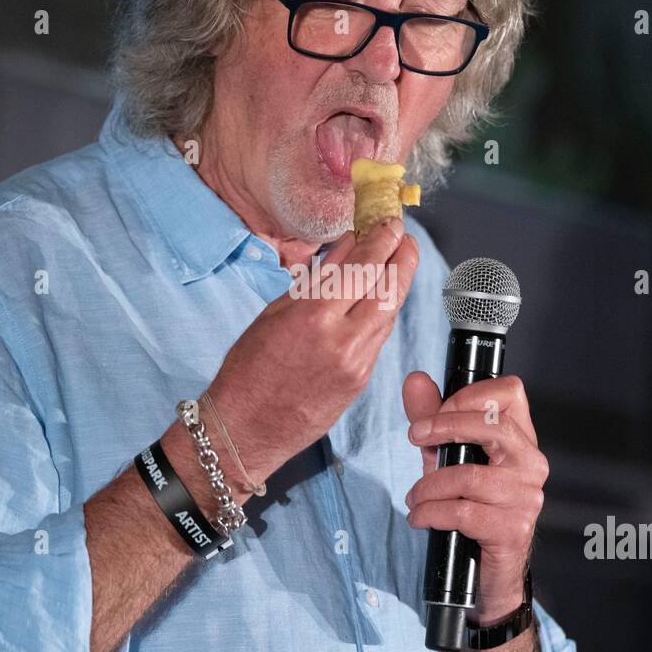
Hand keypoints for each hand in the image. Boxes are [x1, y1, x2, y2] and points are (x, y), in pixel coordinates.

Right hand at [207, 220, 418, 489]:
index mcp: (313, 317)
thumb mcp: (274, 313)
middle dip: (402, 256)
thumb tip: (345, 249)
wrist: (246, 429)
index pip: (362, 267)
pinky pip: (379, 337)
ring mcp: (356, 363)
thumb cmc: (249, 369)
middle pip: (389, 288)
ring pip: (389, 312)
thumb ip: (316, 281)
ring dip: (398, 282)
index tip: (389, 223)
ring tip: (398, 260)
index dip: (381, 240)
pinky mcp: (361, 381)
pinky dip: (383, 311)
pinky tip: (381, 297)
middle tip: (404, 237)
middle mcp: (341, 339)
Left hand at [401, 372, 547, 620]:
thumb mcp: (446, 458)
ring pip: (468, 475)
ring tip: (415, 498)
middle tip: (414, 437)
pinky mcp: (513, 529)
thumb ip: (431, 418)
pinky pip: (462, 512)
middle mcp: (531, 463)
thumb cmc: (470, 507)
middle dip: (444, 426)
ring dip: (428, 486)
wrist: (486, 571)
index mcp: (520, 438)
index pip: (511, 392)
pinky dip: (430, 513)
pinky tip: (420, 517)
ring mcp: (526, 497)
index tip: (435, 414)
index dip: (468, 396)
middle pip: (492, 425)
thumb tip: (415, 380)